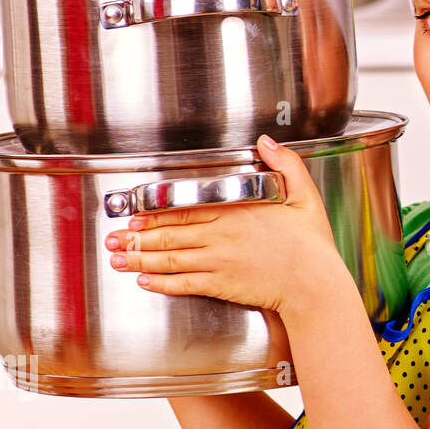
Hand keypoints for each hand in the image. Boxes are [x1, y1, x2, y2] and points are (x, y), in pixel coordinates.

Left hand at [105, 135, 345, 317]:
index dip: (156, 212)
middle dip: (137, 236)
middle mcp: (222, 236)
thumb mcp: (305, 195)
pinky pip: (184, 284)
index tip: (135, 213)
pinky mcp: (222, 286)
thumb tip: (266, 142)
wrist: (315, 283)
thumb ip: (285, 165)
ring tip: (118, 258)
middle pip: (170, 234)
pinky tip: (145, 282)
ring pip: (170, 259)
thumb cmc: (312, 244)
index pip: (186, 209)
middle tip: (114, 237)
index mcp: (237, 211)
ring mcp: (219, 262)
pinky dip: (161, 283)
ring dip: (140, 259)